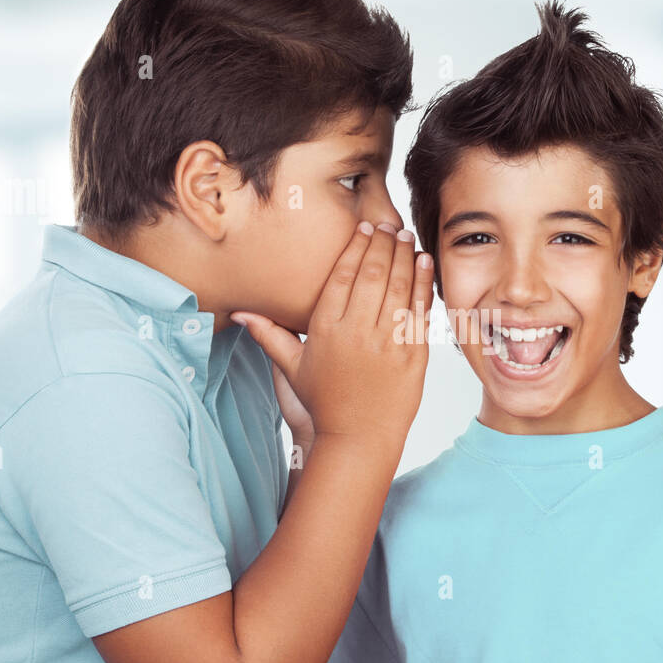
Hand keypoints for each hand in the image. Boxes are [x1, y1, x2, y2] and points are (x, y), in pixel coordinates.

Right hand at [230, 222, 433, 451]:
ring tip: (406, 236)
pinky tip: (424, 262)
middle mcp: (357, 331)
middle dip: (383, 243)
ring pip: (399, 286)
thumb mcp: (293, 368)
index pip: (343, 275)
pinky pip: (419, 310)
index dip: (356, 247)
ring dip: (405, 255)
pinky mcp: (413, 355)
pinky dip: (423, 283)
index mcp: (327, 329)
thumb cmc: (324, 403)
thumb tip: (238, 313)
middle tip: (390, 224)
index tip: (365, 228)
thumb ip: (269, 335)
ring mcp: (387, 342)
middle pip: (373, 273)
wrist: (359, 438)